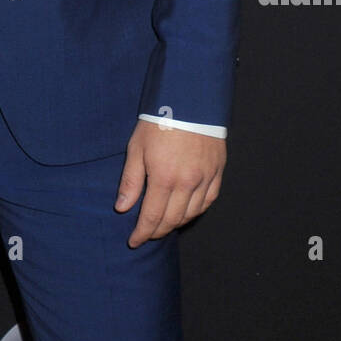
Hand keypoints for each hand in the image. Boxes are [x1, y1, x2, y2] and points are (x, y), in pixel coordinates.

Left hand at [115, 120, 225, 247]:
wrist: (190, 100)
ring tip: (164, 224)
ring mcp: (204, 178)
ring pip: (191, 213)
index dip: (142, 233)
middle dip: (157, 231)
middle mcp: (187, 183)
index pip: (152, 217)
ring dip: (176, 223)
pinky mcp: (217, 171)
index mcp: (164, 178)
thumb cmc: (159, 121)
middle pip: (172, 219)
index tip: (134, 241)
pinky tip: (187, 212)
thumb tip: (122, 208)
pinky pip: (208, 200)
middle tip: (146, 235)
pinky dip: (196, 211)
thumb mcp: (137, 148)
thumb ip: (131, 181)